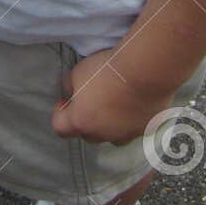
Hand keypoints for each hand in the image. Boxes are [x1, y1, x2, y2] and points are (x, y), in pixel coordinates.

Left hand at [51, 47, 176, 147]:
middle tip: (91, 100)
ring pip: (113, 135)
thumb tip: (71, 92)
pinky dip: (133, 119)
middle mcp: (102, 134)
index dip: (59, 114)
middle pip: (88, 134)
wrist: (144, 71)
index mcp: (81, 121)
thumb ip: (69, 86)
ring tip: (115, 103)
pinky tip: (136, 102)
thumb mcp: (77, 71)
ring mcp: (126, 134)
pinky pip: (136, 128)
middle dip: (86, 120)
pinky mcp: (146, 129)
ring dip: (110, 124)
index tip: (65, 101)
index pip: (60, 127)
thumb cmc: (108, 69)